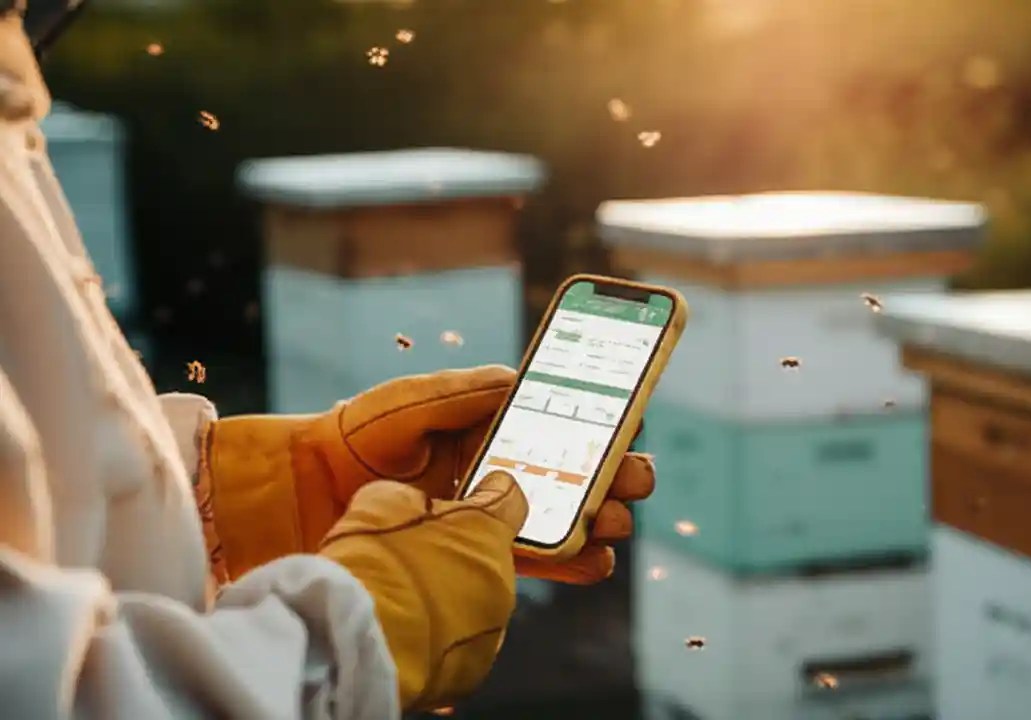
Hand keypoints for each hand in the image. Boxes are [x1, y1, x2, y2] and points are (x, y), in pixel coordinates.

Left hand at [298, 365, 653, 583]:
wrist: (304, 494)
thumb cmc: (354, 437)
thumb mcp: (408, 402)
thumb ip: (462, 391)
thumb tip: (519, 381)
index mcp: (493, 426)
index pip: (563, 423)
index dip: (603, 422)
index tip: (632, 418)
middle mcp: (503, 469)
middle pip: (578, 472)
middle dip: (617, 474)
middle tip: (635, 477)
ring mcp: (494, 514)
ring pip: (568, 518)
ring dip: (603, 519)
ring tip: (617, 520)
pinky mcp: (480, 554)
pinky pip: (538, 559)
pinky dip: (574, 562)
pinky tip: (596, 559)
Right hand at [319, 470, 529, 709]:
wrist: (359, 638)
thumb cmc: (374, 562)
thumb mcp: (381, 504)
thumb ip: (410, 502)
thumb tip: (412, 507)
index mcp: (487, 529)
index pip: (509, 500)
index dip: (491, 494)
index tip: (480, 493)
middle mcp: (502, 577)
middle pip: (489, 557)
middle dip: (460, 555)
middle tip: (419, 558)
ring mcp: (493, 627)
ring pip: (478, 603)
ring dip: (453, 599)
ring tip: (410, 602)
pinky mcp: (473, 669)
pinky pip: (463, 644)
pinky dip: (443, 639)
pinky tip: (411, 635)